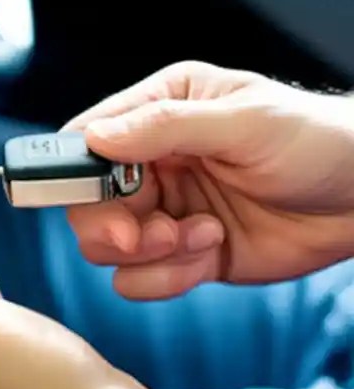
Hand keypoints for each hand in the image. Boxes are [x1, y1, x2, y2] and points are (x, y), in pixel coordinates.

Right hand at [63, 60, 353, 299]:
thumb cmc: (317, 141)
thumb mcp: (244, 122)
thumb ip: (166, 127)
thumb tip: (95, 136)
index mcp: (159, 110)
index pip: (85, 138)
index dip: (72, 171)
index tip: (85, 196)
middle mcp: (152, 160)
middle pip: (85, 202)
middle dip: (108, 225)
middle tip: (137, 236)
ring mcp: (165, 210)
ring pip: (108, 247)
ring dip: (146, 252)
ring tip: (198, 238)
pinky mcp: (184, 254)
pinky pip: (142, 278)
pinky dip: (167, 276)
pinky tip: (212, 250)